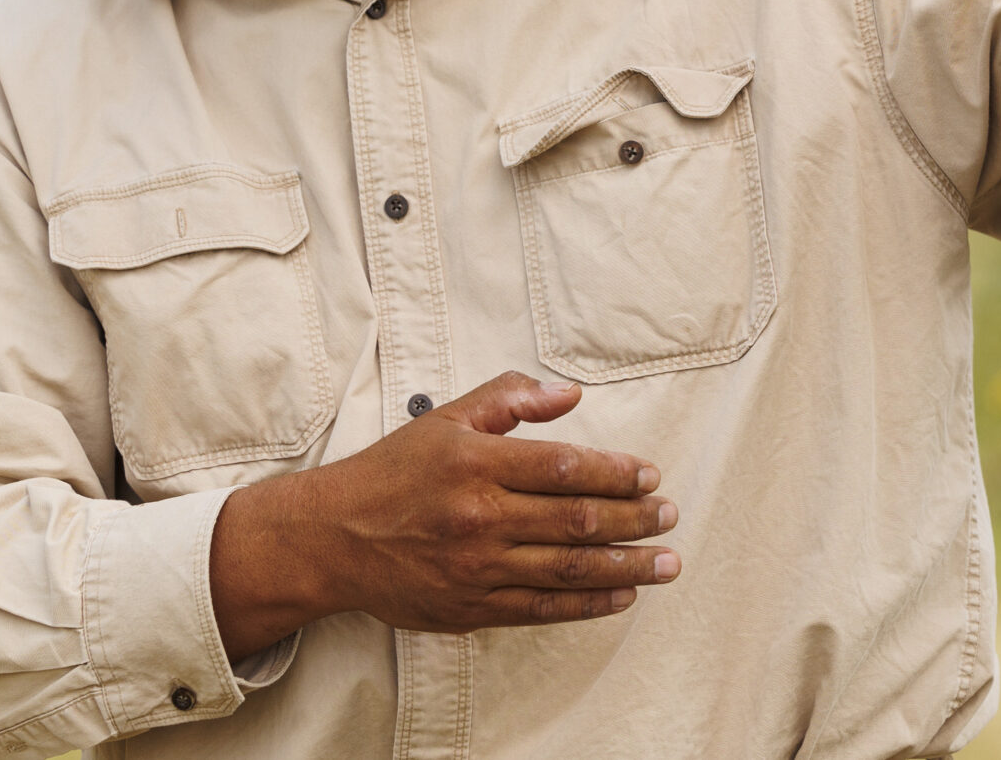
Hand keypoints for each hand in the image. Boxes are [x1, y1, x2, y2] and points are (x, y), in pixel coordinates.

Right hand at [208, 371, 678, 654]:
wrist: (331, 539)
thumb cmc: (393, 473)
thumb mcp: (446, 418)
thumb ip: (509, 398)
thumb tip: (569, 392)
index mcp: (475, 463)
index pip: (562, 467)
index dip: (614, 472)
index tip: (649, 474)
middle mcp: (479, 518)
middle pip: (574, 520)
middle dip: (633, 520)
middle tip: (669, 516)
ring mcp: (476, 568)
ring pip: (568, 569)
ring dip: (625, 567)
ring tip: (665, 563)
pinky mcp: (470, 608)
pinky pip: (542, 608)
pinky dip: (587, 604)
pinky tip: (622, 596)